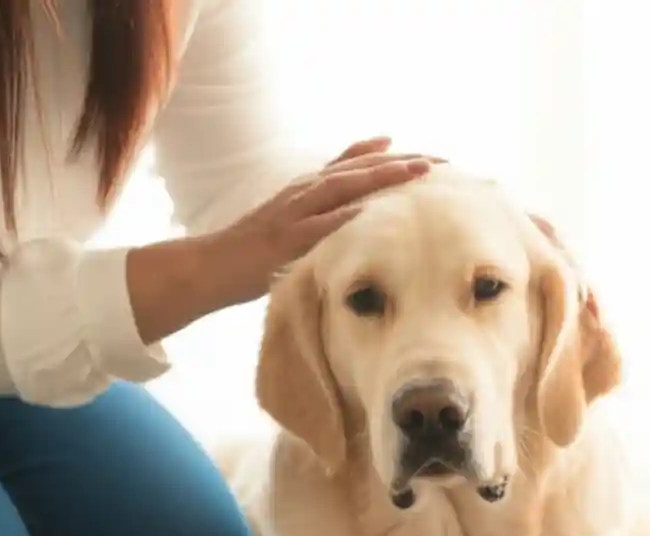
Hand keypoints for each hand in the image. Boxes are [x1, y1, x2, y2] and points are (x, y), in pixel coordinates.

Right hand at [209, 137, 436, 304]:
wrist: (211, 266)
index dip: (390, 157)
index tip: (426, 155)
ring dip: (380, 176)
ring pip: (343, 186)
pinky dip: (343, 215)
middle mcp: (303, 191)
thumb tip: (353, 214)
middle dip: (399, 162)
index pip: (354, 164)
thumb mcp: (292, 224)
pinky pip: (318, 224)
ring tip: (415, 171)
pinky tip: (369, 211)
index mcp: (307, 188)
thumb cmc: (254, 251)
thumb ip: (321, 213)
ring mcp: (293, 212)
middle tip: (438, 160)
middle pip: (358, 168)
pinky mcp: (285, 238)